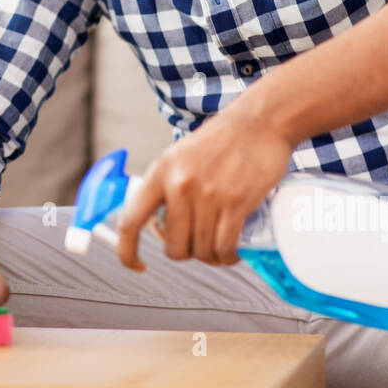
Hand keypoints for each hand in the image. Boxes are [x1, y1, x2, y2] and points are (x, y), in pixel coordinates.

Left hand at [116, 101, 295, 270]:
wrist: (260, 121)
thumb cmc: (222, 140)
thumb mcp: (181, 156)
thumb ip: (167, 185)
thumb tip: (157, 223)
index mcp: (160, 172)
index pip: (130, 221)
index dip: (127, 252)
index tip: (137, 265)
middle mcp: (180, 185)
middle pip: (173, 246)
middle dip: (186, 252)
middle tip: (199, 243)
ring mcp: (208, 195)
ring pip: (201, 250)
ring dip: (211, 257)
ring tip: (219, 248)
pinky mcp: (236, 202)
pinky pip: (224, 246)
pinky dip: (227, 257)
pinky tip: (231, 254)